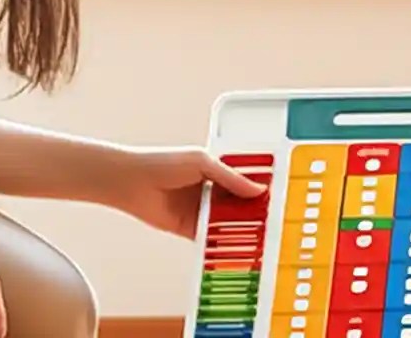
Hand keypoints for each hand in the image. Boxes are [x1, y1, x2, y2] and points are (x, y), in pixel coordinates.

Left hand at [103, 147, 267, 238]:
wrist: (131, 182)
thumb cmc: (163, 162)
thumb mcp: (201, 163)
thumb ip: (230, 178)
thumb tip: (258, 190)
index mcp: (215, 170)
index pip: (243, 179)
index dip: (260, 187)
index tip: (280, 195)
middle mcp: (210, 190)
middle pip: (238, 203)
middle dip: (255, 211)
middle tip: (277, 220)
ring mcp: (201, 210)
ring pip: (227, 221)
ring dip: (242, 229)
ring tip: (263, 235)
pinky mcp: (190, 229)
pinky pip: (211, 237)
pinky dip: (223, 243)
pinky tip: (239, 247)